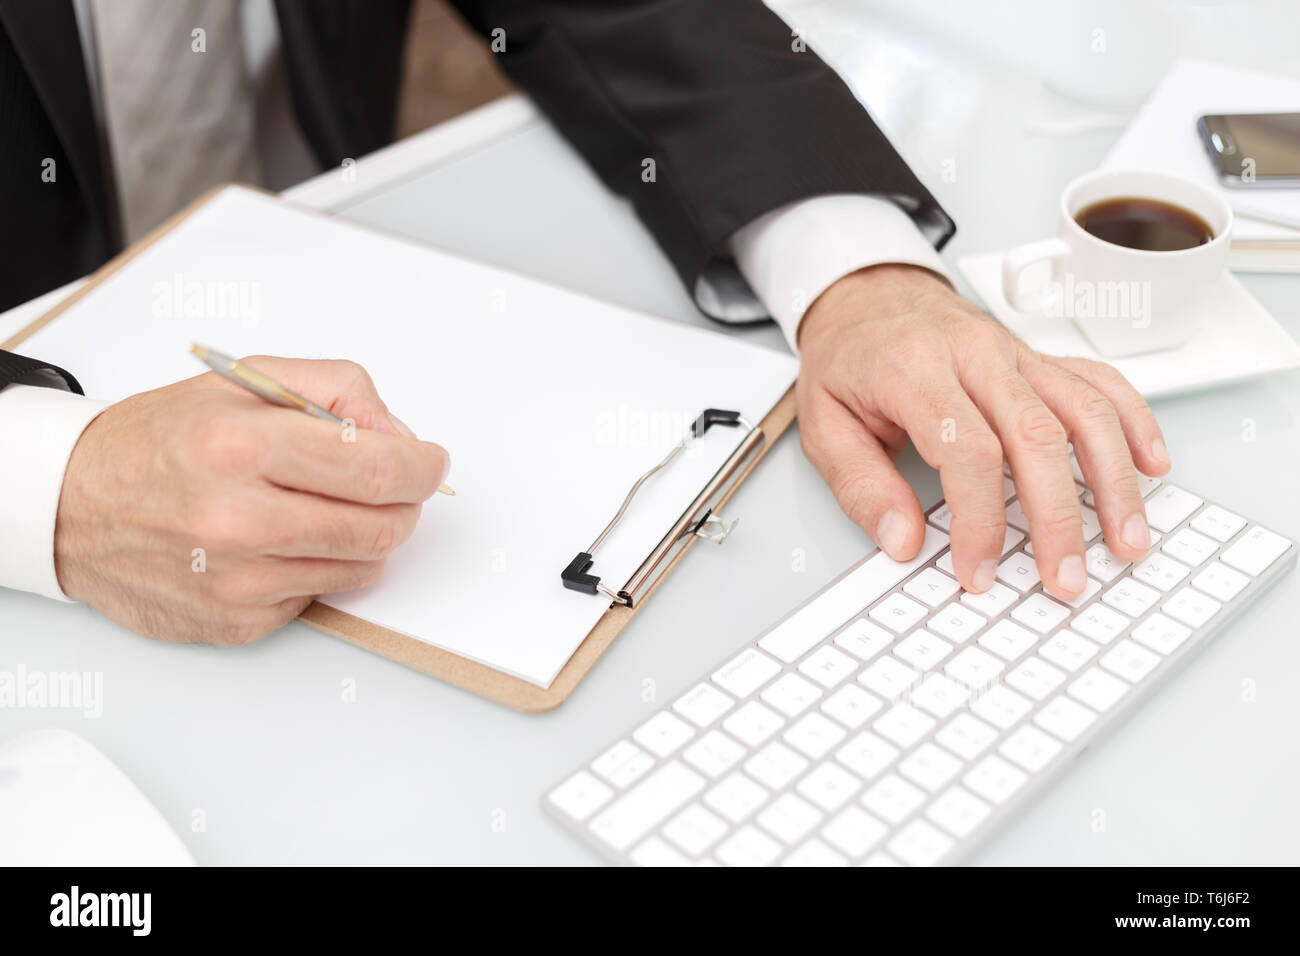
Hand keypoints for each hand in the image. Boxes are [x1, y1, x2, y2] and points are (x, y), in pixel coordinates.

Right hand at [54, 357, 449, 643]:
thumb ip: (337, 392)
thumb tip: (400, 437)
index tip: (432, 463)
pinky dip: (317, 569)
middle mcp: (238, 519)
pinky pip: (319, 597)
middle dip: (404, 505)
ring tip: (320, 509)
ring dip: (363, 538)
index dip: (424, 467)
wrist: (72, 506)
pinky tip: (277, 543)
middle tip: (390, 488)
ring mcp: (237, 580)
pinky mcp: (236, 622)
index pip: (379, 468)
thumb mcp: (244, 381)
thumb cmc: (162, 441)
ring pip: (361, 568)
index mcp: (243, 446)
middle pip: (382, 527)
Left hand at [796, 264, 1169, 599]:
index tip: (979, 570)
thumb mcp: (822, 423)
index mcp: (914, 370)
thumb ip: (859, 486)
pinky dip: (1134, 422)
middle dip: (1058, 516)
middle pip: (1036, 436)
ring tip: (1127, 540)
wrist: (865, 292)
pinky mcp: (1038, 357)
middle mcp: (974, 356)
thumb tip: (902, 540)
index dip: (979, 519)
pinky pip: (1099, 382)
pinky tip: (1152, 465)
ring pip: (1083, 410)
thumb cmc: (847, 358)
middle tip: (1065, 577)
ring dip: (1113, 480)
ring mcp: (1014, 353)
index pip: (965, 449)